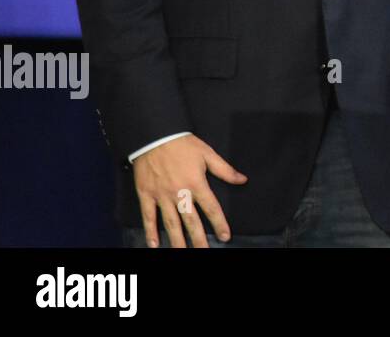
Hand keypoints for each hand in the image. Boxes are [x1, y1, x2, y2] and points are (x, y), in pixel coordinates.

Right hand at [132, 134, 246, 247]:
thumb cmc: (183, 144)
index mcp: (196, 183)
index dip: (219, 223)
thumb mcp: (208, 154)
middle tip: (204, 252)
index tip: (225, 236)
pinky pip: (148, 217)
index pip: (211, 208)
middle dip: (198, 239)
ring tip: (181, 253)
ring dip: (176, 240)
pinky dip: (150, 231)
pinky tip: (153, 244)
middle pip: (191, 221)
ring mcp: (161, 196)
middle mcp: (179, 193)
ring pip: (170, 223)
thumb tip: (243, 180)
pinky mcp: (146, 195)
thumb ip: (225, 170)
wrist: (155, 136)